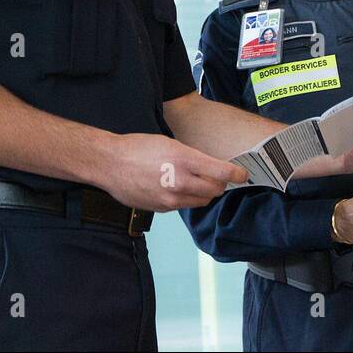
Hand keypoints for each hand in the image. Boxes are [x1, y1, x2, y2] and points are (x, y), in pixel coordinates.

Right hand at [99, 133, 247, 211]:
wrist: (110, 164)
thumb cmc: (137, 148)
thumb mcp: (169, 143)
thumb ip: (192, 157)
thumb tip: (210, 166)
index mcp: (184, 160)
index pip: (222, 172)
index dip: (237, 174)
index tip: (242, 174)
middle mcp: (181, 182)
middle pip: (215, 189)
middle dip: (220, 183)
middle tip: (218, 176)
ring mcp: (171, 198)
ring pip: (202, 200)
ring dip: (205, 192)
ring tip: (196, 180)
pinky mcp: (163, 209)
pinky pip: (185, 205)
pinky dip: (187, 198)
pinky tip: (177, 187)